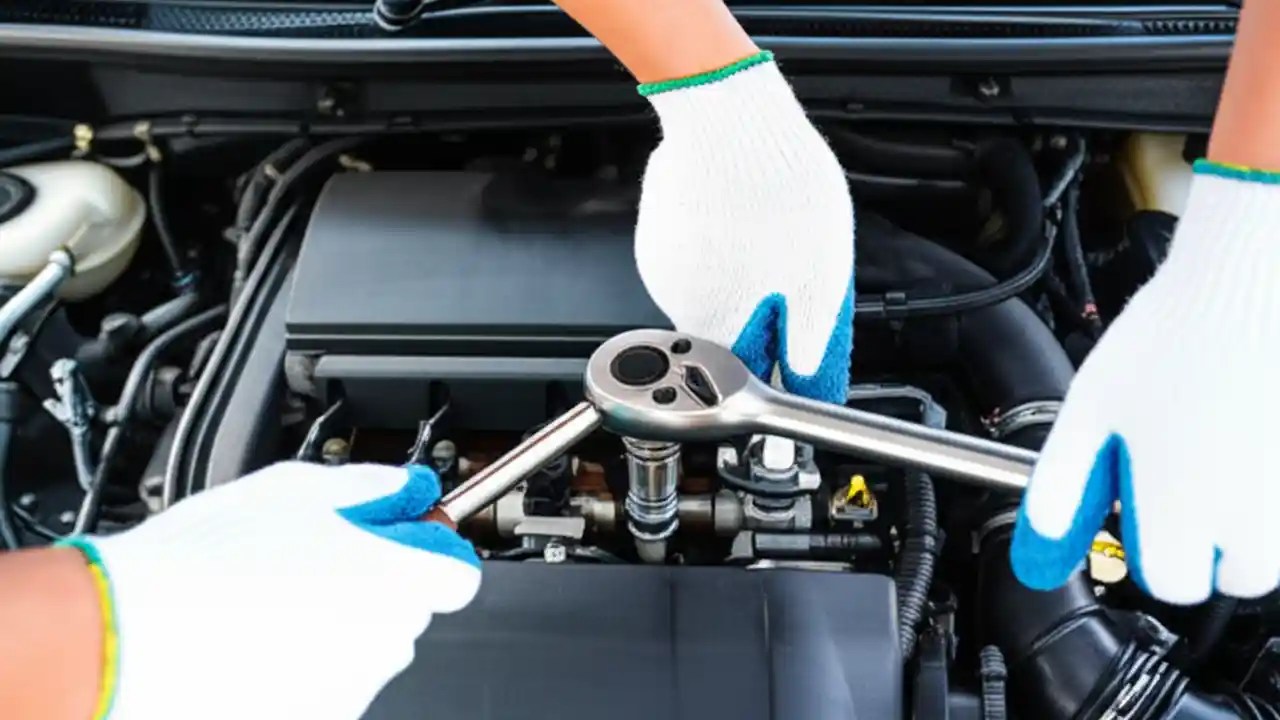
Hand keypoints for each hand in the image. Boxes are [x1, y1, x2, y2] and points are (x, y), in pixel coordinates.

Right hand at [70, 462, 479, 719]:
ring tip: (266, 604)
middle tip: (311, 563)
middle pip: (406, 613)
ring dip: (334, 628)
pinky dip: (300, 668)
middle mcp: (385, 644)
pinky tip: (253, 644)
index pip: (457, 576)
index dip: (427, 553)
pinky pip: (323, 687)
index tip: (400, 541)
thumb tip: (407, 488)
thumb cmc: (207, 562)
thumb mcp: (297, 488)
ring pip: (362, 651)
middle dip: (373, 587)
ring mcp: (349, 690)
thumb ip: (372, 486)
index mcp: (396, 581)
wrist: (129, 639)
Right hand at [634, 51, 854, 403]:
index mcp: (722, 330)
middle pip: (728, 336)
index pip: (752, 378)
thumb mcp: (823, 282)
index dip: (780, 371)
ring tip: (770, 237)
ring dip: (741, 280)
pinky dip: (717, 246)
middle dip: (762, 320)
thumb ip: (813, 345)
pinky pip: (693, 257)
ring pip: (711, 294)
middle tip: (796, 280)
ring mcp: (662, 269)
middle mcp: (680, 309)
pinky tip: (739, 218)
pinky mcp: (656, 234)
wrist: (728, 119)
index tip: (796, 370)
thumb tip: (814, 385)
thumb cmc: (780, 193)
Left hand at [1012, 168, 1279, 604]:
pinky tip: (1252, 428)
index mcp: (1185, 513)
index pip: (1171, 583)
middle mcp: (1255, 517)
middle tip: (1186, 476)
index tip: (1144, 508)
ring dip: (1251, 518)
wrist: (1249, 281)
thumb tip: (1036, 558)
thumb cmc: (1170, 340)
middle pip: (1237, 574)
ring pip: (1275, 544)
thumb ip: (1059, 493)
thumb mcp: (1087, 416)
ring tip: (1221, 447)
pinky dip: (1274, 479)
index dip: (1151, 548)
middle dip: (1210, 543)